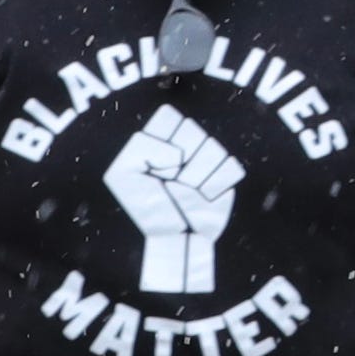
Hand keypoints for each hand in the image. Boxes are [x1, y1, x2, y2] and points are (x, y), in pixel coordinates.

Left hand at [102, 102, 242, 296]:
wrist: (172, 239)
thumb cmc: (145, 207)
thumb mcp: (124, 175)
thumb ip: (143, 149)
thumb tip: (179, 154)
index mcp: (160, 137)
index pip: (168, 116)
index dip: (162, 138)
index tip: (151, 164)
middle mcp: (186, 143)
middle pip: (192, 130)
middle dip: (179, 159)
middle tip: (168, 180)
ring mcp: (207, 159)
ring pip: (212, 148)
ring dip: (195, 174)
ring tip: (184, 192)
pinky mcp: (225, 177)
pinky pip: (230, 167)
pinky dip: (215, 184)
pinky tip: (202, 197)